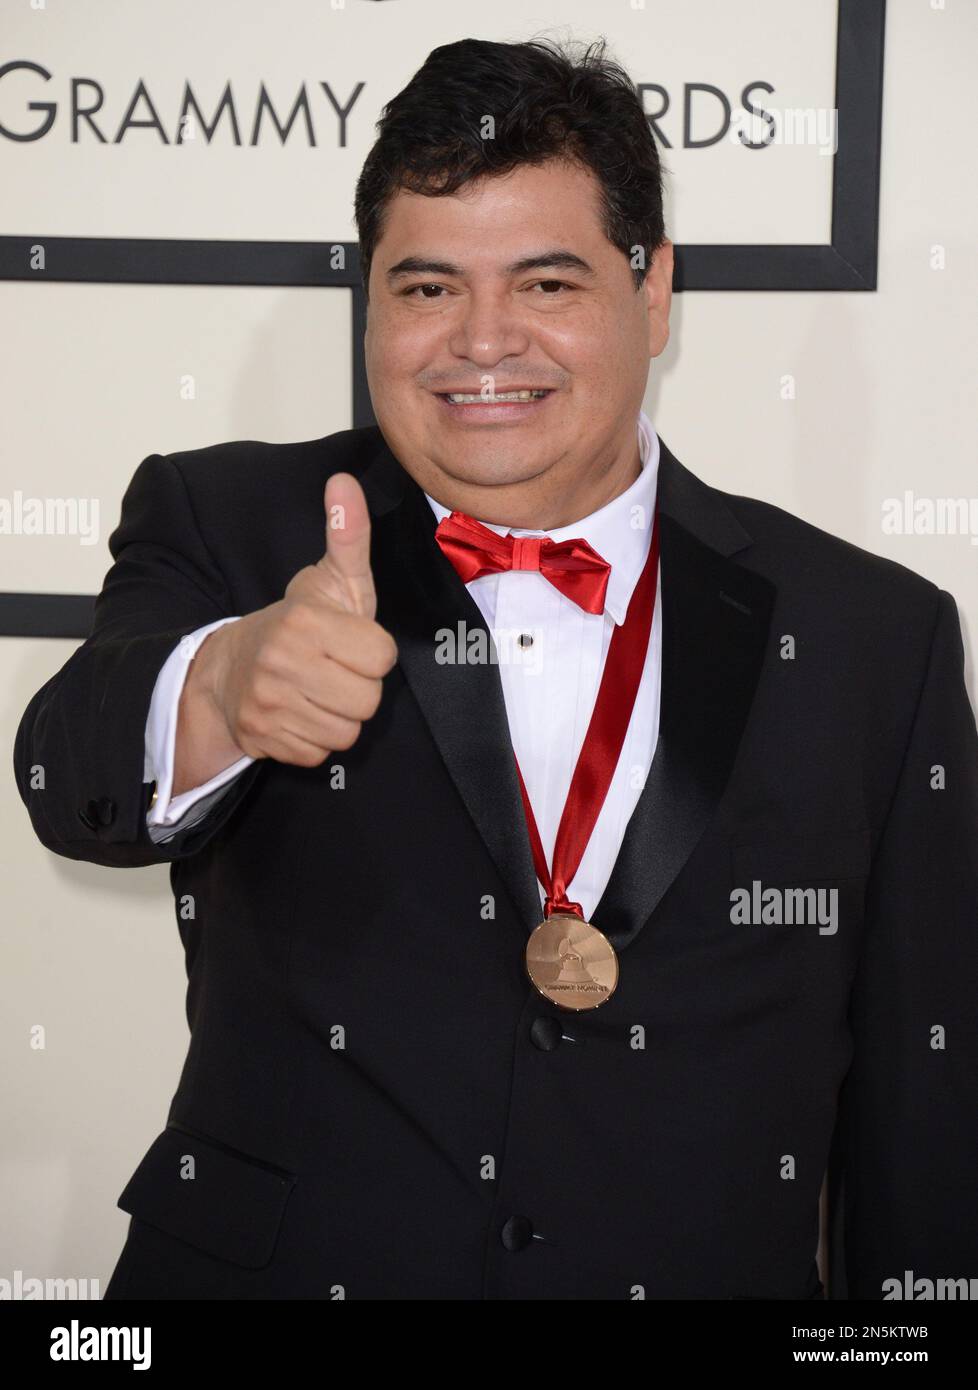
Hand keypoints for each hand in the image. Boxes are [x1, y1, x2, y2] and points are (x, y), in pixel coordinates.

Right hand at [181, 473, 396, 777]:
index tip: (350, 642)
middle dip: (359, 688)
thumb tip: (344, 482)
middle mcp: (282, 661)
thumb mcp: (330, 579)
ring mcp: (268, 703)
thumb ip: (348, 535)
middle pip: (368, 700)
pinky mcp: (261, 738)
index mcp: (305, 621)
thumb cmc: (297, 625)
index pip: (382, 657)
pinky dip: (314, 739)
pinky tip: (299, 714)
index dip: (373, 652)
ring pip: (346, 731)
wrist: (227, 670)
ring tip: (317, 691)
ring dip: (338, 716)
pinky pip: (320, 753)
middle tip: (334, 670)